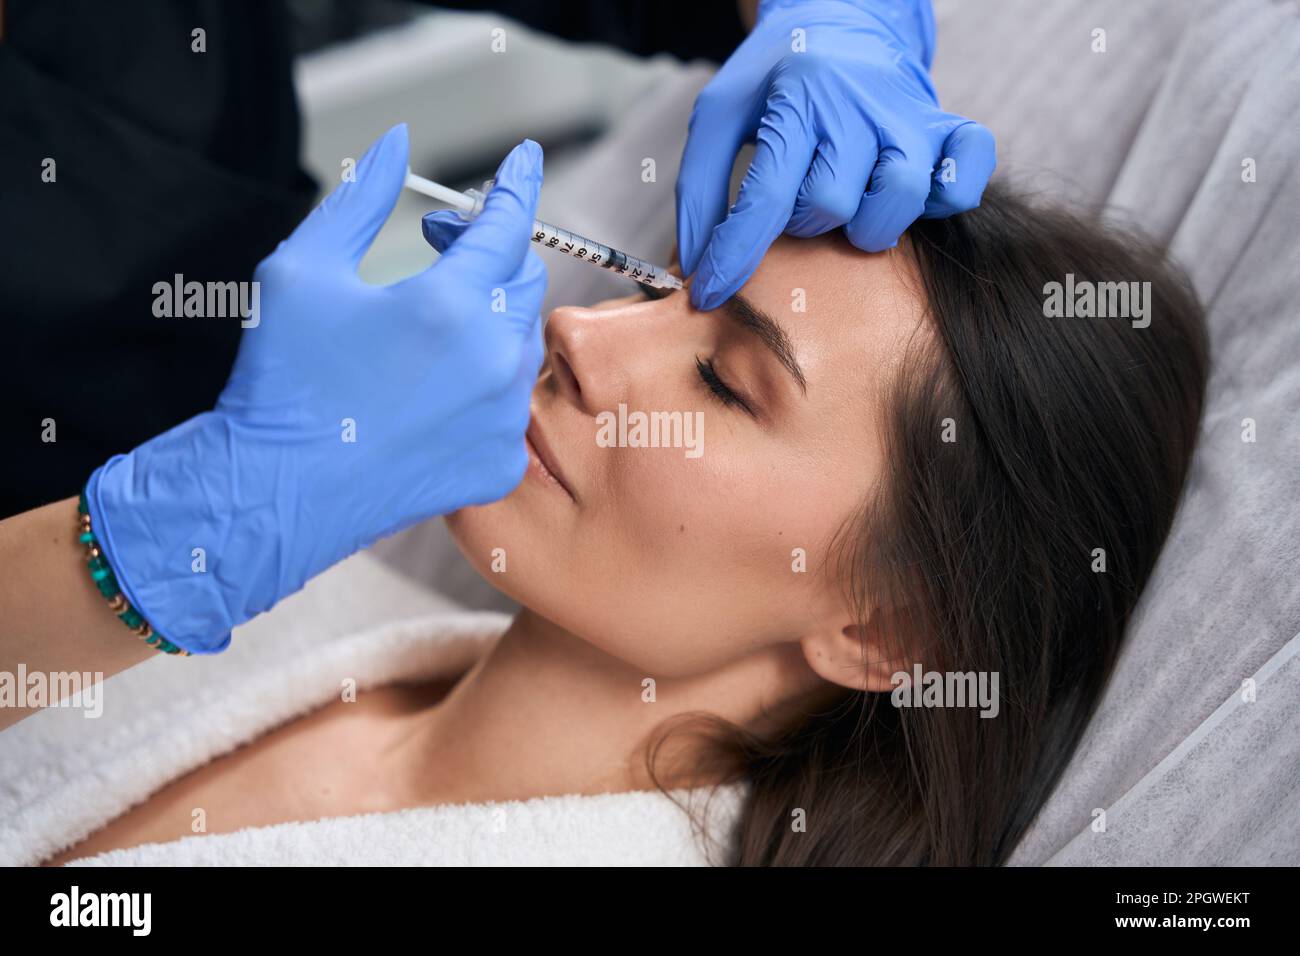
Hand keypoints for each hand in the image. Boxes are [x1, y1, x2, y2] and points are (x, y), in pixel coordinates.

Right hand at [87, 125, 546, 652]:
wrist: (275, 494)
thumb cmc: (283, 382)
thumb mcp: (303, 269)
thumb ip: (361, 197)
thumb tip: (398, 144)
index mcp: (449, 306)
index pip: (508, 225)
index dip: (516, 185)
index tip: (523, 159)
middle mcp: (492, 362)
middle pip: (523, 280)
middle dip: (489, 252)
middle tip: (437, 247)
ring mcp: (502, 420)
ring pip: (521, 342)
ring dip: (489, 316)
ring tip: (429, 322)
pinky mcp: (498, 464)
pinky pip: (511, 404)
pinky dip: (484, 383)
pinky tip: (433, 389)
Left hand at [677, 0, 995, 309]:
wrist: (840, 18)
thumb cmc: (775, 80)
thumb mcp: (719, 117)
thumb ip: (700, 191)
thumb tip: (695, 269)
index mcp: (796, 98)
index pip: (765, 198)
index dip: (734, 257)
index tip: (710, 293)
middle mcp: (858, 105)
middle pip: (832, 205)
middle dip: (805, 224)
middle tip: (799, 203)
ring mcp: (910, 116)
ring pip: (899, 198)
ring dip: (867, 222)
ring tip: (850, 204)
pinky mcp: (949, 126)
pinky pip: (967, 176)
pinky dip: (947, 198)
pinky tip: (912, 197)